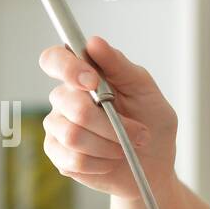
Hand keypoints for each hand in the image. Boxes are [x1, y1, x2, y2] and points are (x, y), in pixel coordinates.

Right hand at [38, 36, 177, 199]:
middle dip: (111, 124)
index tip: (92, 82)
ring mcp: (58, 127)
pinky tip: (111, 160)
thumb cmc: (151, 124)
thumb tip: (94, 42)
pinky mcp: (58, 155)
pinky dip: (101, 163)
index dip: (67, 68)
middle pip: (70, 104)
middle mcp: (65, 98)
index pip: (54, 59)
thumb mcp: (145, 91)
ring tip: (125, 147)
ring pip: (73, 134)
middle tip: (138, 132)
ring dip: (109, 145)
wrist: (154, 166)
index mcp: (83, 75)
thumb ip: (120, 66)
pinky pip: (74, 159)